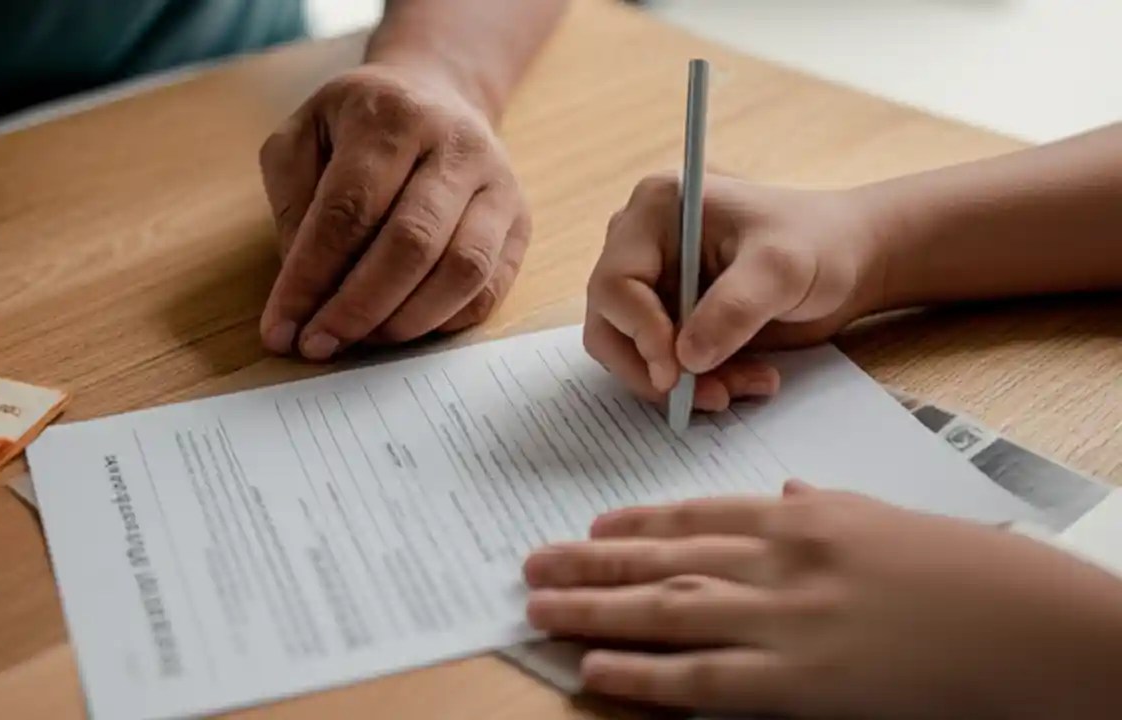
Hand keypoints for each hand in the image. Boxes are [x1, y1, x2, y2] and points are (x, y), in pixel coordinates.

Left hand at [258, 63, 531, 359]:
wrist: (439, 95)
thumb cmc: (360, 126)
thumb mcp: (302, 137)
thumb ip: (293, 203)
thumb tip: (305, 289)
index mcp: (394, 117)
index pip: (350, 210)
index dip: (311, 277)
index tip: (280, 328)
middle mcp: (458, 147)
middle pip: (412, 244)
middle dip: (357, 308)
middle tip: (318, 344)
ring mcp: (499, 187)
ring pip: (461, 271)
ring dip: (404, 322)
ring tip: (359, 340)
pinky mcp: (520, 224)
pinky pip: (487, 290)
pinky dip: (442, 322)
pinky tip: (403, 327)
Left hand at [524, 483, 1121, 718]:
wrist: (1024, 623)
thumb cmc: (962, 570)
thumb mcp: (884, 518)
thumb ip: (823, 505)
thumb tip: (786, 490)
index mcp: (798, 518)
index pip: (695, 515)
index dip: (634, 522)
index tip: (590, 525)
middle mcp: (776, 561)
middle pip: (661, 559)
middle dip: (589, 561)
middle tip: (532, 561)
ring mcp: (780, 621)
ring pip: (663, 609)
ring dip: (592, 607)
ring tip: (537, 605)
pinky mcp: (794, 683)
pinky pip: (699, 678)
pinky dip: (641, 672)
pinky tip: (593, 665)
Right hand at [586, 173, 884, 410]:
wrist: (850, 259)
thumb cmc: (819, 243)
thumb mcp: (781, 269)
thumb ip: (733, 309)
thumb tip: (685, 358)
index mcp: (656, 210)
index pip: (614, 283)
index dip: (638, 332)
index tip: (676, 371)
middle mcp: (643, 243)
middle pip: (611, 323)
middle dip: (657, 368)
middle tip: (709, 396)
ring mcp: (655, 281)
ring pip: (635, 351)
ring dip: (684, 381)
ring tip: (745, 386)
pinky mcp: (671, 314)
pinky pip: (662, 362)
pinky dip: (698, 381)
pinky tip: (748, 378)